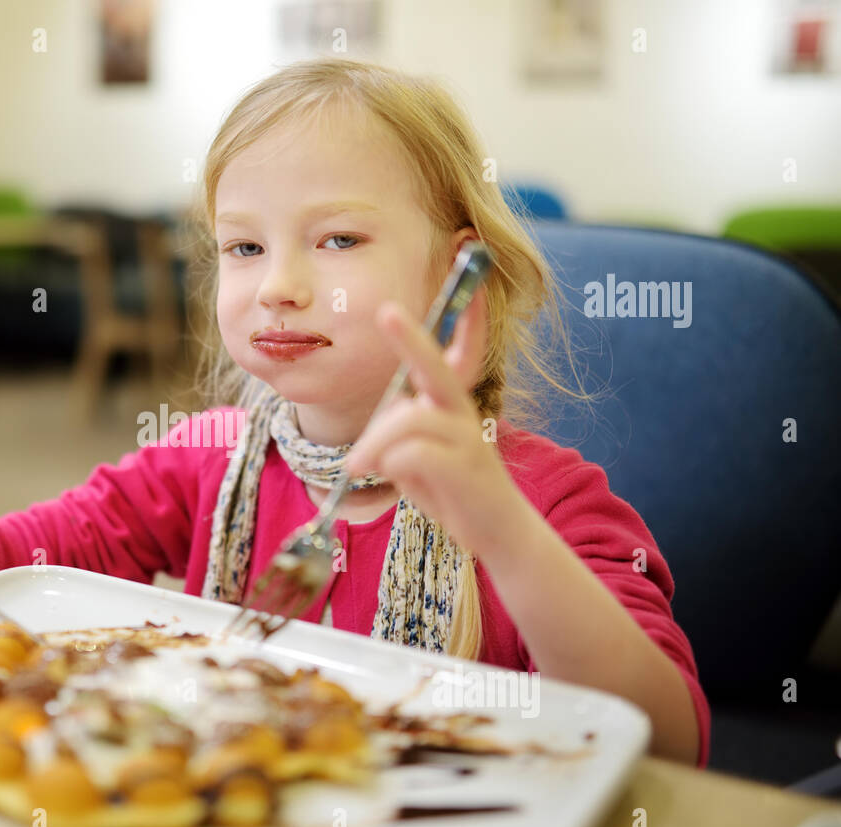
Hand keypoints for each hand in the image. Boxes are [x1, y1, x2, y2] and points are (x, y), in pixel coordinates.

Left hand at [344, 289, 532, 557]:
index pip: (460, 350)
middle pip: (437, 367)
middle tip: (389, 312)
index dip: (465, 314)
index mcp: (451, 403)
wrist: (496, 533)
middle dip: (413, 339)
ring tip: (359, 467)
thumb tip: (370, 442)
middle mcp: (462, 412)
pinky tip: (387, 477)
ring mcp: (465, 438)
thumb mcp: (417, 459)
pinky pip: (411, 451)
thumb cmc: (453, 491)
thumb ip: (398, 440)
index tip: (469, 266)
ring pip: (408, 419)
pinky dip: (390, 463)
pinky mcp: (463, 467)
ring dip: (376, 443)